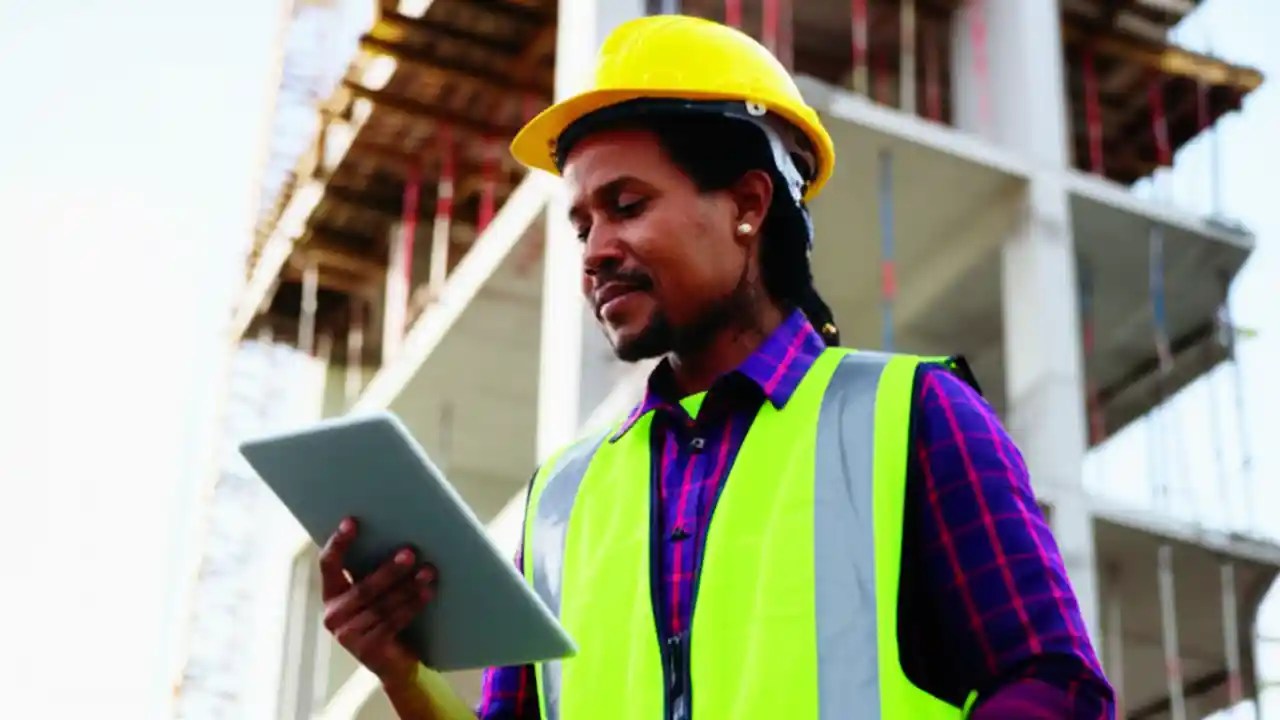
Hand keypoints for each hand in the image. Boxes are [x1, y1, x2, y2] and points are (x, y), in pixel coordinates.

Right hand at [319, 517, 436, 686]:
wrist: (395, 662)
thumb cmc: (385, 616)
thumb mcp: (375, 594)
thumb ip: (374, 571)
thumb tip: (401, 536)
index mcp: (331, 594)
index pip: (328, 565)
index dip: (339, 543)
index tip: (352, 521)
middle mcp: (333, 615)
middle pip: (363, 588)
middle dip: (389, 569)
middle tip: (410, 552)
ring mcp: (348, 635)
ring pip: (382, 605)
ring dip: (408, 586)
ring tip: (428, 571)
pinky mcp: (367, 650)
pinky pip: (393, 622)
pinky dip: (413, 605)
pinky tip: (427, 592)